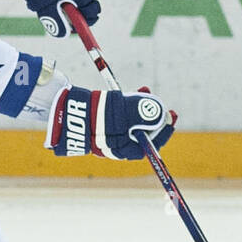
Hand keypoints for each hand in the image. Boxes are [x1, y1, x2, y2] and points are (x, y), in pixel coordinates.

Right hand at [46, 86, 175, 159]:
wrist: (70, 114)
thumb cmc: (102, 117)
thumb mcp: (131, 111)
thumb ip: (149, 112)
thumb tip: (163, 113)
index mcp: (128, 151)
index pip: (152, 143)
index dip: (164, 128)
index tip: (171, 115)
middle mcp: (119, 148)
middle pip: (143, 132)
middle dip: (151, 114)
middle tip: (157, 101)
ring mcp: (108, 139)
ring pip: (131, 123)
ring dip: (139, 107)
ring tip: (143, 90)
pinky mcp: (99, 129)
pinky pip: (118, 120)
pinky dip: (126, 108)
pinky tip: (128, 94)